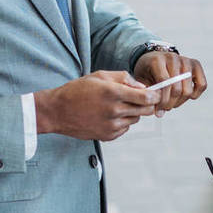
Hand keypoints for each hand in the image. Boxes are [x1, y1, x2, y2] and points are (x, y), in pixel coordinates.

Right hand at [34, 70, 158, 140]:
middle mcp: (114, 111)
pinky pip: (125, 128)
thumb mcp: (99, 76)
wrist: (57, 111)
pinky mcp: (108, 136)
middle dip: (146, 104)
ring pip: (135, 119)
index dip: (154, 95)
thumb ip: (124, 78)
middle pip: (145, 110)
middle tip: (139, 98)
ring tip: (116, 105)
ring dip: (132, 112)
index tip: (155, 93)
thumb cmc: (77, 90)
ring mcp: (111, 126)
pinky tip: (108, 115)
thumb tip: (142, 86)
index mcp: (113, 93)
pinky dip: (122, 121)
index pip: (146, 97)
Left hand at [132, 51, 206, 115]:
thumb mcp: (141, 80)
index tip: (157, 110)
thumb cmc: (146, 71)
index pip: (164, 82)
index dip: (162, 99)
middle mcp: (174, 58)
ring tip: (171, 103)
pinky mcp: (196, 65)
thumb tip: (160, 113)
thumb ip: (149, 94)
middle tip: (164, 109)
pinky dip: (195, 95)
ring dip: (180, 102)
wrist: (153, 57)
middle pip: (177, 89)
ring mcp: (186, 61)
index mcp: (158, 60)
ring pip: (188, 90)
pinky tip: (184, 97)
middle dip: (170, 103)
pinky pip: (202, 85)